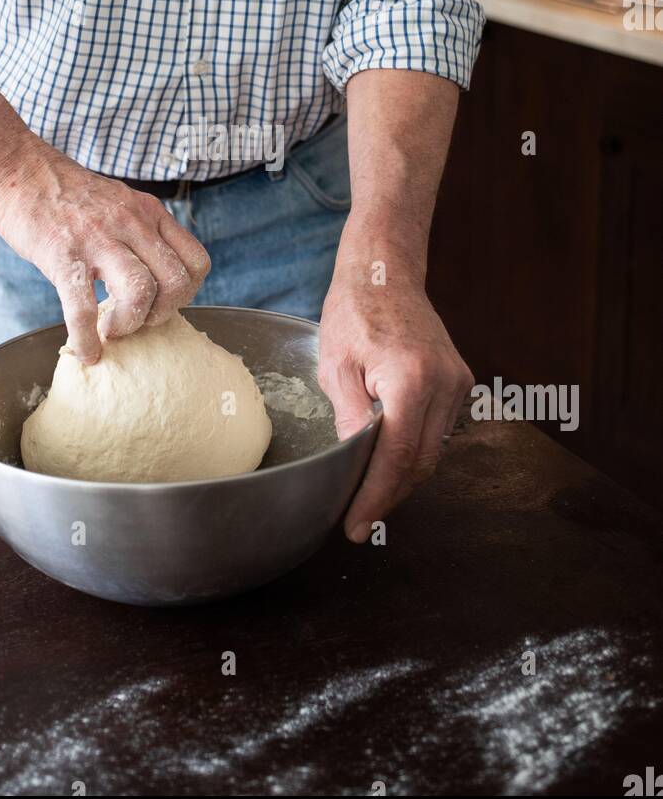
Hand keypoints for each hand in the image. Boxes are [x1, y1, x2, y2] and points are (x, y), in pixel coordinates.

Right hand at [0, 139, 210, 362]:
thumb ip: (139, 232)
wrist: (16, 169)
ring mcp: (98, 239)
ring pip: (140, 293)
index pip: (197, 261)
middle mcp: (131, 223)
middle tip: (137, 319)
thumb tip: (151, 276)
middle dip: (162, 313)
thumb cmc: (64, 193)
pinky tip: (85, 350)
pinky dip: (86, 338)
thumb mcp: (118, 202)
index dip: (187, 292)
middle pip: (176, 282)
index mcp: (149, 212)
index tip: (163, 301)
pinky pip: (82, 309)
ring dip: (129, 324)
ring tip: (111, 329)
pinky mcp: (62, 256)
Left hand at [318, 235, 472, 542]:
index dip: (376, 497)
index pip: (397, 457)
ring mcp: (458, 383)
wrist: (386, 273)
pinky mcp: (461, 381)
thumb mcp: (336, 366)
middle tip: (358, 519)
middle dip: (390, 495)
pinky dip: (415, 450)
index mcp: (411, 379)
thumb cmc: (355, 312)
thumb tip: (354, 464)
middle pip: (421, 462)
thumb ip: (350, 417)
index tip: (356, 525)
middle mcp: (444, 384)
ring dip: (403, 476)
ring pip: (433, 451)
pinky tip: (388, 459)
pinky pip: (439, 430)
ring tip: (368, 494)